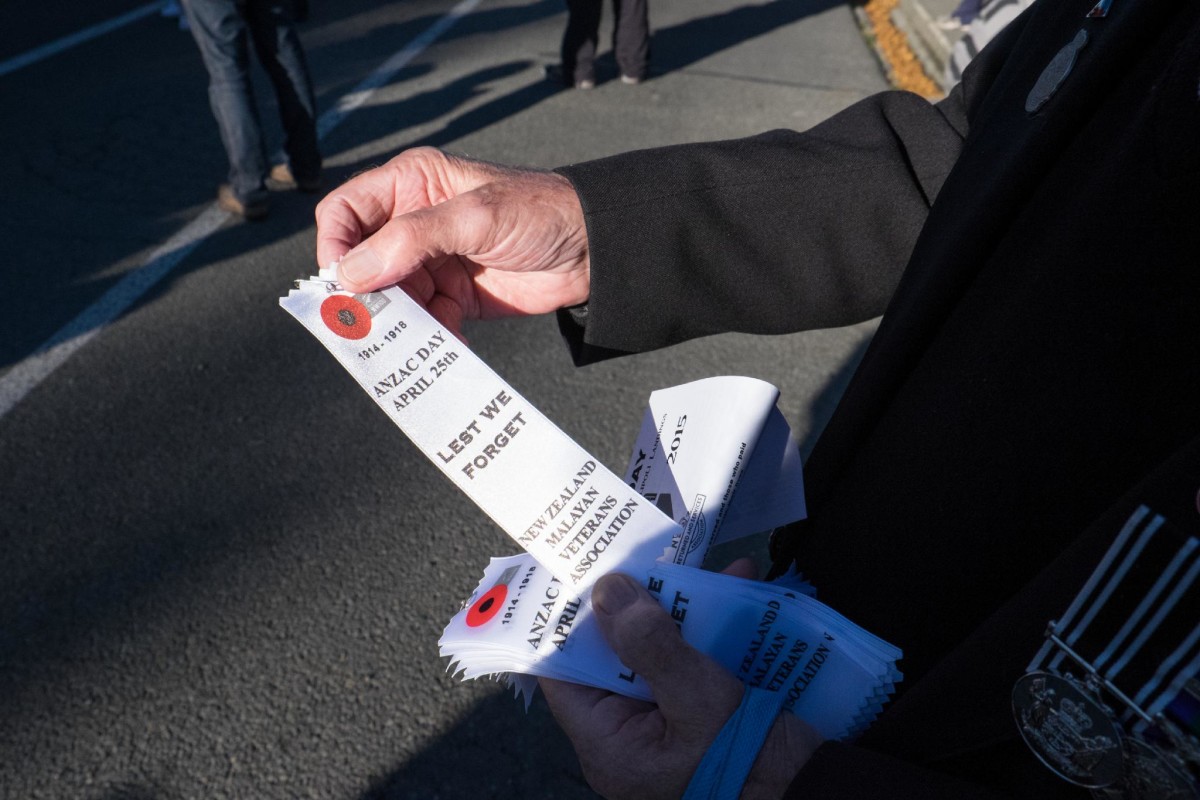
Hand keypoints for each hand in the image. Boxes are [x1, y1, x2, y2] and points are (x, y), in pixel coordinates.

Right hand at [314, 147, 590, 337]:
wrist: (595, 250)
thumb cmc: (540, 212)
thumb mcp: (474, 217)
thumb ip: (411, 240)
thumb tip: (351, 273)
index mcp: (412, 184)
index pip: (345, 212)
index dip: (335, 246)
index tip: (343, 284)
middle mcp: (414, 222)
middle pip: (362, 262)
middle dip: (365, 294)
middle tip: (371, 324)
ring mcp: (434, 262)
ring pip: (392, 298)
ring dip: (398, 322)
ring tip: (412, 340)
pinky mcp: (455, 296)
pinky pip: (426, 321)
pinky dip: (431, 336)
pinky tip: (449, 342)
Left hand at [540, 561, 822, 799]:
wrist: (813, 793)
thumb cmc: (749, 761)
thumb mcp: (696, 696)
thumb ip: (649, 643)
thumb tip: (606, 590)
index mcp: (608, 743)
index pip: (565, 674)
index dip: (571, 622)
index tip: (585, 573)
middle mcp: (628, 736)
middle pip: (614, 656)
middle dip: (636, 605)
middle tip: (646, 557)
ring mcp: (666, 725)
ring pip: (657, 653)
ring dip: (680, 610)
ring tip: (700, 568)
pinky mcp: (702, 715)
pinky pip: (693, 663)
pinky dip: (711, 629)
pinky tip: (736, 587)